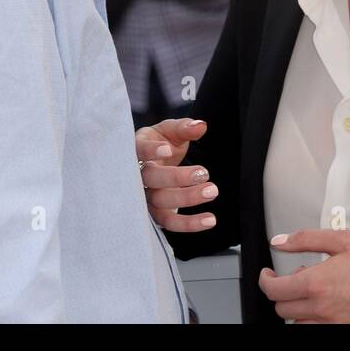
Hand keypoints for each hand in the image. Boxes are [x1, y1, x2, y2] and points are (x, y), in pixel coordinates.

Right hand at [136, 117, 217, 233]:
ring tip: (212, 191)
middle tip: (203, 172)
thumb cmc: (162, 143)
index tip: (169, 150)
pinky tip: (210, 220)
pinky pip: (169, 222)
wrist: (159, 161)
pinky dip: (189, 224)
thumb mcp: (171, 131)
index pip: (138, 150)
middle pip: (151, 179)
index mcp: (138, 149)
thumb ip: (185, 127)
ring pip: (160, 202)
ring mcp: (145, 196)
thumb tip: (200, 126)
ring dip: (186, 199)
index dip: (151, 151)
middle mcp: (138, 175)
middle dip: (177, 177)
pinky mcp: (156, 213)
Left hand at [259, 229, 349, 322]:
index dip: (266, 281)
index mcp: (318, 282)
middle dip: (282, 292)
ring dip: (298, 308)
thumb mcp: (343, 239)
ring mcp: (334, 324)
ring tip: (314, 291)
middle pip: (282, 309)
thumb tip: (280, 241)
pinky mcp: (346, 331)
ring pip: (298, 323)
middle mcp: (323, 308)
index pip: (275, 290)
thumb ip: (306, 239)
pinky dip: (314, 320)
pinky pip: (317, 330)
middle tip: (295, 278)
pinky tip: (326, 304)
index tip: (268, 274)